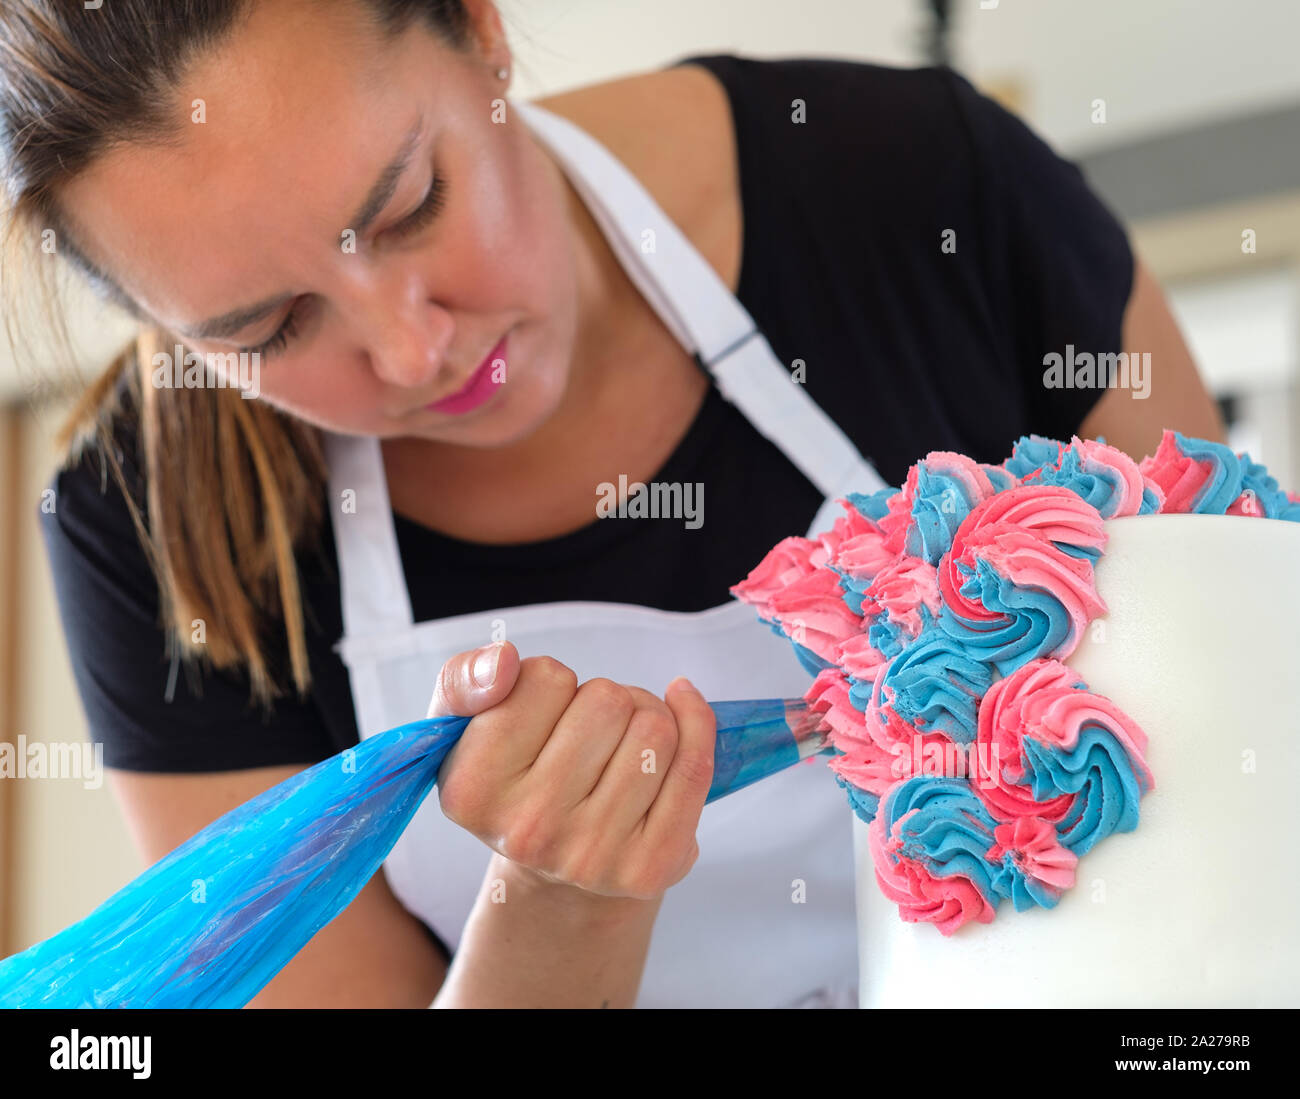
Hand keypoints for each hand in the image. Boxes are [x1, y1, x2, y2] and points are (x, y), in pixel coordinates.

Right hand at [428, 644, 716, 900]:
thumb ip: (464, 679)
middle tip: (591, 732)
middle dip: (606, 699)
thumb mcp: (465, 728)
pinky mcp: (651, 867)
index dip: (551, 685)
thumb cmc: (516, 782)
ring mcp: (593, 854)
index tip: (542, 716)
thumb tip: (504, 662)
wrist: (556, 878)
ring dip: (646, 716)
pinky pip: (695, 766)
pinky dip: (696, 726)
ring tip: (621, 746)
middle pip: (606, 700)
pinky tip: (681, 720)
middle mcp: (528, 831)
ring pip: (655, 727)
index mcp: (472, 789)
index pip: (546, 677)